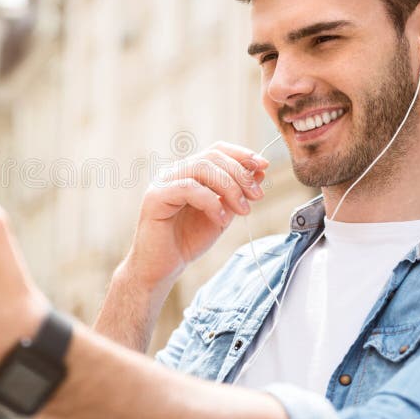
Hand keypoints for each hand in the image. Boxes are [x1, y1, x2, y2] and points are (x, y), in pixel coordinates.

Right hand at [125, 141, 267, 288]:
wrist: (161, 268)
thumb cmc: (187, 241)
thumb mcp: (221, 214)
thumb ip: (237, 194)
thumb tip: (260, 172)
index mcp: (189, 173)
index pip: (216, 151)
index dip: (241, 154)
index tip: (264, 166)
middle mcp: (175, 172)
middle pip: (212, 157)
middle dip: (240, 174)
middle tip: (257, 196)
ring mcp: (163, 183)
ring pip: (202, 167)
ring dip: (230, 187)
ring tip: (243, 210)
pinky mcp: (155, 197)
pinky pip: (188, 187)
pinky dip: (210, 201)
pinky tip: (220, 219)